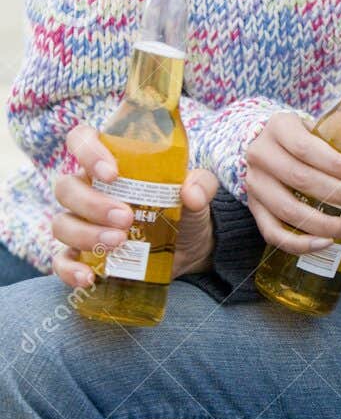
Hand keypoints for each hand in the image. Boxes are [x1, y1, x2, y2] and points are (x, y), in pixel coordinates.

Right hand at [53, 123, 218, 289]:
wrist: (189, 249)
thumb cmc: (184, 209)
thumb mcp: (198, 192)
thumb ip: (201, 184)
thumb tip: (190, 194)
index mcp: (108, 164)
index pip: (81, 141)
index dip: (87, 151)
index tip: (111, 173)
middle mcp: (87, 190)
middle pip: (67, 188)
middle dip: (92, 204)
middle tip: (126, 218)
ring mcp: (80, 223)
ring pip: (62, 224)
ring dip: (85, 234)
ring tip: (119, 242)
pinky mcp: (82, 256)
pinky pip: (60, 262)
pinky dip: (69, 270)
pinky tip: (89, 277)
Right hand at [244, 109, 340, 255]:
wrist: (264, 142)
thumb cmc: (307, 137)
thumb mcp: (330, 130)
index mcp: (279, 127)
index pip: (306, 147)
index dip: (336, 164)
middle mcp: (260, 154)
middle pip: (300, 179)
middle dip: (340, 194)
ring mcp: (254, 184)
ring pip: (288, 209)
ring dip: (324, 223)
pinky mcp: (253, 208)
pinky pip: (273, 233)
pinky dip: (299, 243)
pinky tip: (325, 243)